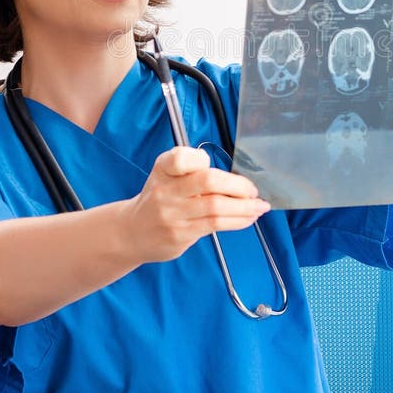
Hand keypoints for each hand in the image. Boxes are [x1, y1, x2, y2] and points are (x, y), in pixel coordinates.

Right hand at [122, 147, 269, 263]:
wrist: (132, 232)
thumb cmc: (158, 198)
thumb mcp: (165, 174)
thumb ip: (190, 167)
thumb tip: (232, 176)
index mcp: (163, 169)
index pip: (181, 158)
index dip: (199, 159)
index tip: (209, 162)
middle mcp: (166, 190)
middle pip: (208, 182)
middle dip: (237, 185)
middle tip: (253, 190)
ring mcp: (173, 214)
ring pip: (216, 207)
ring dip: (244, 207)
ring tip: (260, 206)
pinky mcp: (181, 234)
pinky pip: (215, 225)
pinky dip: (237, 221)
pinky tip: (248, 218)